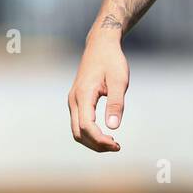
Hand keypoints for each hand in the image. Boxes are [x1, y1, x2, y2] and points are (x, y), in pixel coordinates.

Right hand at [68, 30, 128, 151]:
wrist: (101, 44)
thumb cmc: (112, 61)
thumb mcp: (119, 81)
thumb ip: (116, 103)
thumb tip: (113, 127)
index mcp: (83, 95)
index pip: (86, 126)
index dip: (100, 140)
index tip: (117, 145)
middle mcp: (74, 99)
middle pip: (78, 133)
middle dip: (96, 144)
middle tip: (117, 147)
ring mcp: (73, 100)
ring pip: (77, 130)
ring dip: (93, 141)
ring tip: (113, 143)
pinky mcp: (77, 100)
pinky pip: (79, 123)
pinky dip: (90, 133)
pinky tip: (105, 134)